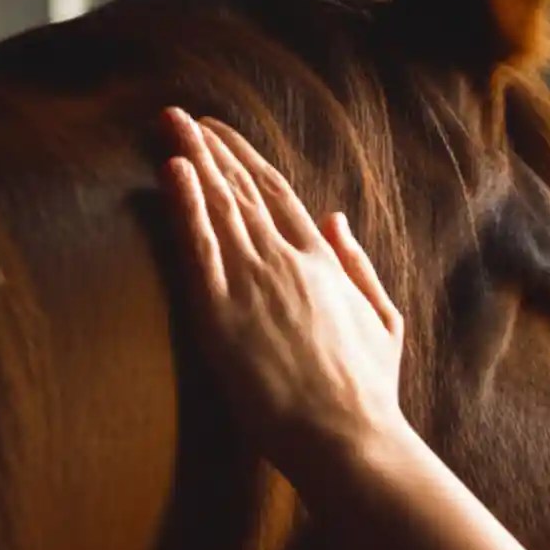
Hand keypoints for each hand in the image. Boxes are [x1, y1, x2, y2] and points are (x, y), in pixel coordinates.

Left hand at [158, 108, 407, 482]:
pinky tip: (172, 169)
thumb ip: (357, 263)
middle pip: (241, 189)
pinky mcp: (221, 311)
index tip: (218, 131)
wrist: (347, 435)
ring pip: (220, 206)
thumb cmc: (366, 389)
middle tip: (178, 114)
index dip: (244, 158)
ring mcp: (253, 282)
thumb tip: (334, 215)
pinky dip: (185, 203)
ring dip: (192, 160)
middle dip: (208, 147)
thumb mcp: (380, 317)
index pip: (276, 193)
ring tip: (168, 125)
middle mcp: (286, 259)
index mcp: (320, 260)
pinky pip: (199, 245)